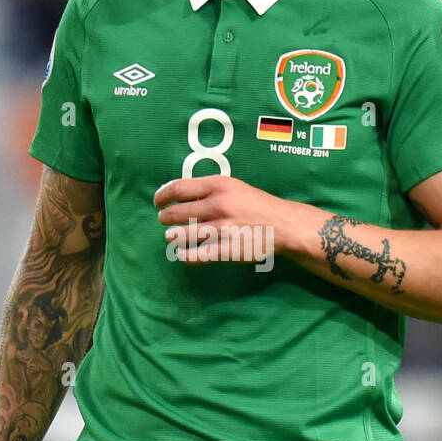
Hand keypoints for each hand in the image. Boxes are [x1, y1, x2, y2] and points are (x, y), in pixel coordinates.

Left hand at [154, 175, 293, 262]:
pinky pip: (197, 255)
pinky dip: (184, 255)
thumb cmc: (256, 205)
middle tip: (164, 221)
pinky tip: (182, 253)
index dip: (162, 196)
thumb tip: (178, 194)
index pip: (178, 188)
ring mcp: (223, 229)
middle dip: (165, 218)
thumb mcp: (234, 187)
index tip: (157, 202)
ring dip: (172, 237)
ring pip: (184, 234)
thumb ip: (208, 189)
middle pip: (177, 212)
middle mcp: (219, 205)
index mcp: (219, 185)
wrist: (284, 225)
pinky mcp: (228, 250)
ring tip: (172, 237)